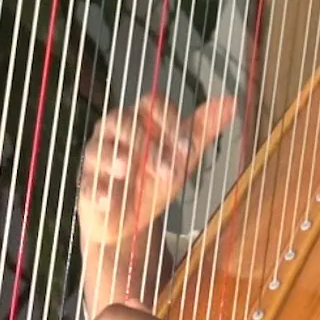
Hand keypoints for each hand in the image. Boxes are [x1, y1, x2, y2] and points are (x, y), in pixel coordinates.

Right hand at [77, 94, 236, 247]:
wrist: (132, 218)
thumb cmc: (154, 178)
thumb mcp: (182, 155)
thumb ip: (202, 129)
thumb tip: (232, 101)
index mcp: (139, 118)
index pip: (152, 104)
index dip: (170, 122)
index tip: (187, 148)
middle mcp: (114, 132)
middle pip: (125, 123)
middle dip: (148, 145)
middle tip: (169, 171)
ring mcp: (97, 159)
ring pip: (98, 149)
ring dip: (113, 157)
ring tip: (126, 169)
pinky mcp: (87, 186)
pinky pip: (87, 185)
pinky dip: (97, 191)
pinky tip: (107, 200)